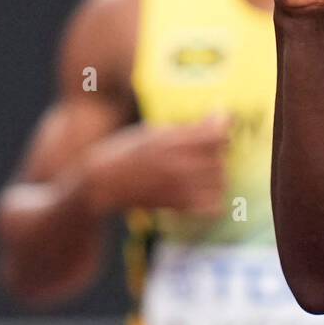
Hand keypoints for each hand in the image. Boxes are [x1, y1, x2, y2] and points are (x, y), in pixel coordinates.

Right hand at [85, 115, 229, 216]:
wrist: (101, 183)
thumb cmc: (125, 152)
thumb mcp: (153, 132)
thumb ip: (186, 129)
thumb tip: (218, 118)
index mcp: (170, 142)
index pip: (217, 134)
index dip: (222, 126)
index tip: (217, 123)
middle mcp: (178, 165)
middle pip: (221, 158)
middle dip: (218, 152)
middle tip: (206, 149)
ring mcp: (179, 188)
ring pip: (221, 181)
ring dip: (217, 174)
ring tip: (204, 169)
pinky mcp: (177, 206)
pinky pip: (213, 206)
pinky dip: (214, 199)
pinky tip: (204, 191)